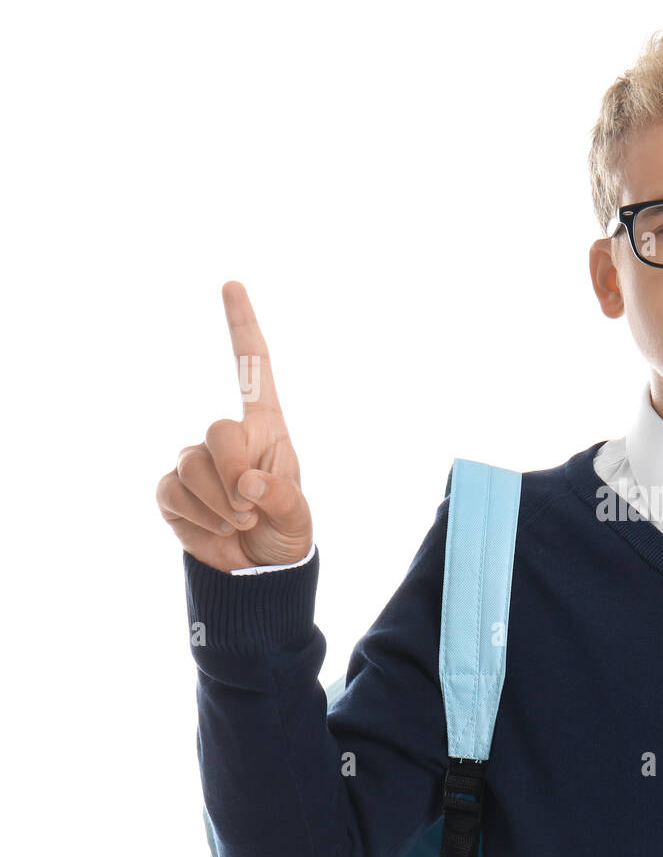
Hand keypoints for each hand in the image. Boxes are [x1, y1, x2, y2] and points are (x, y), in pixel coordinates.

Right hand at [156, 281, 313, 572]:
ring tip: (241, 523)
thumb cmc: (284, 533)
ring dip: (220, 504)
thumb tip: (246, 482)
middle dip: (234, 472)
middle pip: (219, 431)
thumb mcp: (297, 518)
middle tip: (252, 508)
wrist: (256, 572)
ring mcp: (195, 460)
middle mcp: (228, 437)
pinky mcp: (172, 489)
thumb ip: (280, 496)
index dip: (242, 328)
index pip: (252, 370)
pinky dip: (199, 518)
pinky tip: (219, 531)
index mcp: (266, 429)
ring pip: (193, 465)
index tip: (232, 284)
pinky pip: (174, 493)